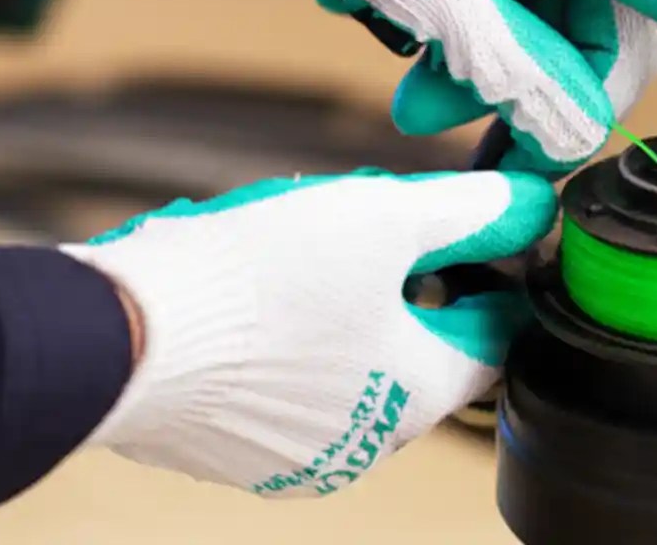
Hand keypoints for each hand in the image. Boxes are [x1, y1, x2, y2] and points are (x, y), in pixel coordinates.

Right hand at [61, 169, 554, 496]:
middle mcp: (364, 443)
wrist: (123, 334)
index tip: (477, 233)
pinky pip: (287, 388)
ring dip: (346, 310)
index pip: (492, 338)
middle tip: (378, 228)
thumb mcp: (385, 217)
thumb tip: (532, 203)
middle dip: (409, 284)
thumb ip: (470, 211)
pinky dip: (289, 342)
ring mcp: (296, 454)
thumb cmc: (259, 281)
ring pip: (349, 367)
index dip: (492, 275)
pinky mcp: (234, 450)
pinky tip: (255, 297)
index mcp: (416, 397)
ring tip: (304, 252)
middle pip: (417, 350)